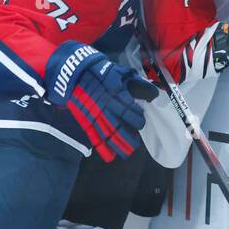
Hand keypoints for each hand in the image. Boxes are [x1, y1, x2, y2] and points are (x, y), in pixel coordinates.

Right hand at [45, 43, 156, 161]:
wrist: (75, 73)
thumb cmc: (100, 72)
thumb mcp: (120, 73)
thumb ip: (136, 83)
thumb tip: (154, 94)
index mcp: (115, 94)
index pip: (129, 109)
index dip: (136, 117)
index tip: (140, 120)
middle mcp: (106, 106)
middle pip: (119, 125)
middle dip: (129, 136)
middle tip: (135, 144)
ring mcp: (95, 114)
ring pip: (108, 133)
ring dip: (118, 145)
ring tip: (126, 153)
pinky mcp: (86, 119)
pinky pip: (94, 135)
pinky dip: (101, 147)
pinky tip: (109, 157)